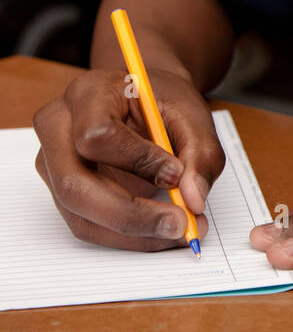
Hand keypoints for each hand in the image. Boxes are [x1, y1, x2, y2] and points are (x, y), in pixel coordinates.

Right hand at [33, 68, 224, 250]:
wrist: (144, 100)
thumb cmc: (161, 102)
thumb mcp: (191, 115)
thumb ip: (200, 154)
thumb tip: (193, 200)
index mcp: (88, 94)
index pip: (96, 135)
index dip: (137, 161)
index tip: (176, 173)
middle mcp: (58, 128)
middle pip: (74, 185)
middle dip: (132, 214)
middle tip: (180, 223)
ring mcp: (53, 162)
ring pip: (80, 215)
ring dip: (133, 233)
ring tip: (178, 229)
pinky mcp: (62, 191)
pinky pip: (88, 226)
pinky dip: (128, 237)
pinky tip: (160, 231)